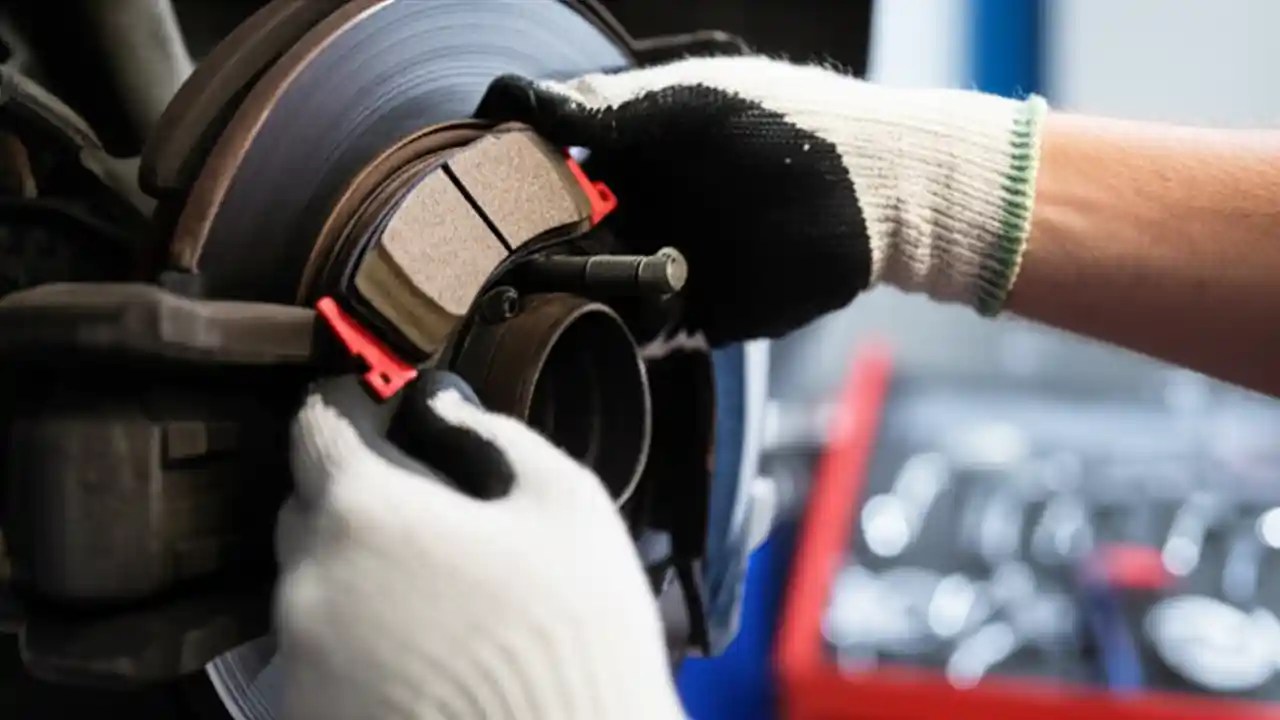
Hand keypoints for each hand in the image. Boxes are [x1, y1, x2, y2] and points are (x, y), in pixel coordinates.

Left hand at [274, 373, 683, 719]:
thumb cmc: (576, 628)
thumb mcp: (567, 504)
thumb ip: (493, 437)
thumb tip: (442, 408)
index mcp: (363, 511)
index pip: (318, 423)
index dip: (356, 404)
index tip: (391, 409)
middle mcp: (306, 581)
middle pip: (308, 507)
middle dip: (358, 495)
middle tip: (429, 515)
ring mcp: (297, 661)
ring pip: (313, 584)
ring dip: (357, 573)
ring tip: (435, 598)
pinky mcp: (303, 713)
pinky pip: (318, 654)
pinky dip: (356, 642)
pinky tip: (422, 655)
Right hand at [479, 56, 1046, 339]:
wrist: (879, 191)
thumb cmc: (783, 124)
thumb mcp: (689, 102)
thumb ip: (604, 108)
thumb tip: (511, 99)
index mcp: (627, 151)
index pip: (543, 169)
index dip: (506, 183)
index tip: (472, 196)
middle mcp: (637, 209)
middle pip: (555, 240)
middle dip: (526, 255)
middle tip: (499, 267)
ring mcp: (665, 265)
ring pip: (590, 293)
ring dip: (568, 300)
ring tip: (549, 301)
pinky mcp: (698, 316)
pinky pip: (642, 335)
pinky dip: (622, 336)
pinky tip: (612, 325)